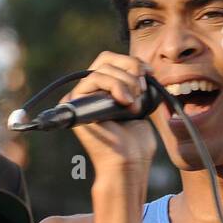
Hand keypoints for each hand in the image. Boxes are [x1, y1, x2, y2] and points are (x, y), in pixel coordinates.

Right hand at [65, 51, 157, 199]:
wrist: (128, 162)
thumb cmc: (135, 140)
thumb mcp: (139, 102)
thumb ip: (133, 81)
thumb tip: (138, 64)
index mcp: (100, 92)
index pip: (110, 60)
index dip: (131, 61)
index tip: (148, 73)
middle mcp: (86, 94)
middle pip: (105, 60)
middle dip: (130, 70)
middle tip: (142, 90)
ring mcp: (78, 99)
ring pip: (102, 69)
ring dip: (126, 83)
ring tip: (134, 104)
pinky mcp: (73, 104)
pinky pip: (94, 79)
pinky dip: (115, 86)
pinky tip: (126, 103)